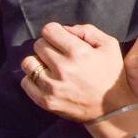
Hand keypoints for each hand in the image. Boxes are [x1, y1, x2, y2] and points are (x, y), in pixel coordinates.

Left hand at [19, 23, 135, 122]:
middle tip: (59, 54)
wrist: (112, 108)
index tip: (61, 39)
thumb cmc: (111, 74)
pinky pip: (25, 82)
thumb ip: (87, 30)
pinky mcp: (45, 101)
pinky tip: (47, 80)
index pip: (49, 30)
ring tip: (50, 67)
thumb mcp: (109, 45)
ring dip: (38, 62)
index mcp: (78, 52)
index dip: (55, 31)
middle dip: (48, 46)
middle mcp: (63, 68)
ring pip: (28, 62)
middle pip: (38, 44)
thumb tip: (64, 29)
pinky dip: (33, 79)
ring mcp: (52, 86)